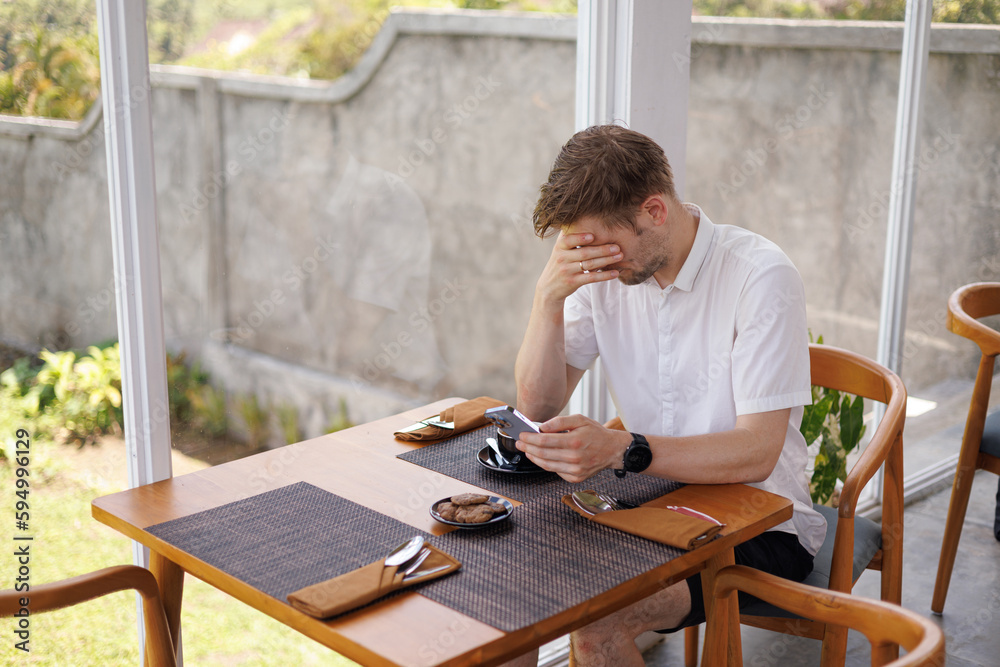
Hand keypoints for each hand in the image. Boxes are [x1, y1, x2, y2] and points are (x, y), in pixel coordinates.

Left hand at [516, 414, 630, 482]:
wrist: (612, 450)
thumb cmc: (596, 433)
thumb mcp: (580, 419)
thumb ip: (560, 422)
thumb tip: (542, 427)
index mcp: (574, 441)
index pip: (544, 441)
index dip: (530, 438)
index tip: (522, 435)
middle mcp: (574, 458)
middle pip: (543, 454)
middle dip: (527, 448)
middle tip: (519, 442)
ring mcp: (575, 470)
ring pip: (546, 465)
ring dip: (533, 457)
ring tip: (526, 450)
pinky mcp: (575, 478)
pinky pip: (555, 471)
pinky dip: (546, 464)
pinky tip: (541, 457)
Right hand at [535, 232, 621, 304]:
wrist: (549, 288)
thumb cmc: (560, 264)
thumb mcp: (559, 249)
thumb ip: (569, 236)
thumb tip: (581, 216)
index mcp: (559, 247)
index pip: (569, 240)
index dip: (580, 238)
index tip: (593, 236)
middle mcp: (562, 258)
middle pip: (584, 253)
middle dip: (602, 249)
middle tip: (617, 246)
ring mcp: (567, 271)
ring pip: (590, 265)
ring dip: (607, 260)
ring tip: (620, 256)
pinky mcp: (573, 282)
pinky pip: (591, 278)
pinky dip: (605, 275)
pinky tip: (615, 272)